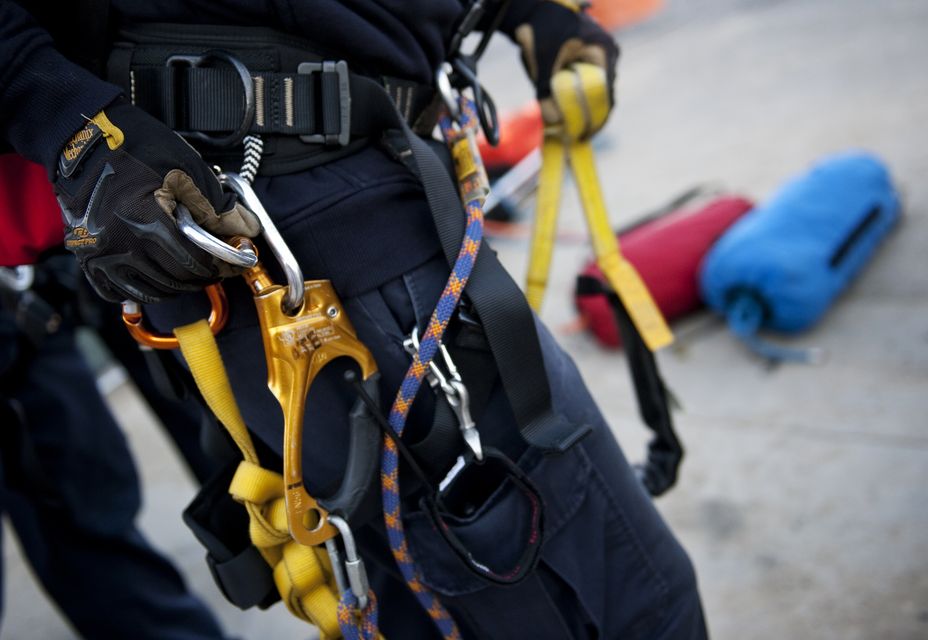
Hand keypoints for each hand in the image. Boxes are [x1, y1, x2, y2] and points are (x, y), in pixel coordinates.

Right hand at [53, 98, 259, 302]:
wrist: (84, 137)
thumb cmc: (137, 147)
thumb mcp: (187, 171)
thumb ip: (219, 208)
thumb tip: (248, 231)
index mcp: (149, 222)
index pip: (197, 263)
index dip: (223, 266)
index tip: (236, 262)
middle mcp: (121, 244)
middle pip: (176, 279)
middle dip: (203, 275)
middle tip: (217, 265)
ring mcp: (99, 253)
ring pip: (149, 291)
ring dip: (176, 285)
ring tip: (190, 269)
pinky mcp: (85, 256)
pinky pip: (116, 291)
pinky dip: (141, 289)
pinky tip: (156, 276)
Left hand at [512, 1, 619, 130]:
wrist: (531, 9)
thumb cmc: (539, 30)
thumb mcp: (541, 65)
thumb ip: (546, 93)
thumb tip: (553, 123)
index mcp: (603, 51)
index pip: (606, 93)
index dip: (596, 118)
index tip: (584, 135)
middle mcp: (607, 54)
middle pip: (605, 95)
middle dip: (592, 117)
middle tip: (579, 139)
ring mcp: (600, 57)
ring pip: (597, 92)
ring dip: (586, 110)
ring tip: (574, 132)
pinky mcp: (589, 61)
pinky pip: (589, 85)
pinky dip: (580, 100)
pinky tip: (569, 116)